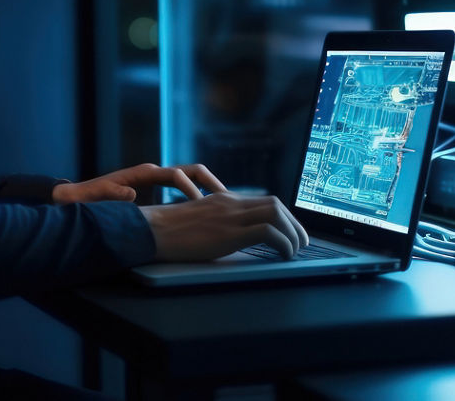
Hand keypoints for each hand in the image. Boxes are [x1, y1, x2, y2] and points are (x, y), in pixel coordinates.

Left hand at [51, 163, 226, 203]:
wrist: (79, 197)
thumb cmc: (89, 197)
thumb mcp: (99, 196)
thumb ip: (113, 194)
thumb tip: (130, 195)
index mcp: (145, 174)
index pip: (176, 175)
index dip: (190, 188)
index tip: (201, 203)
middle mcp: (155, 173)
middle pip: (191, 171)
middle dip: (210, 183)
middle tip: (226, 200)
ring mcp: (158, 181)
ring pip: (191, 179)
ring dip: (208, 189)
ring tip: (225, 206)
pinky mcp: (157, 191)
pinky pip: (184, 191)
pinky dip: (199, 197)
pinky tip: (208, 214)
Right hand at [139, 192, 308, 260]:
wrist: (151, 230)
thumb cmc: (168, 231)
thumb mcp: (199, 220)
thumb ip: (218, 222)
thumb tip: (235, 237)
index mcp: (224, 199)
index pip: (264, 201)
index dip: (284, 216)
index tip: (291, 231)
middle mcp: (231, 203)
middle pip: (276, 204)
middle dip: (294, 223)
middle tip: (302, 242)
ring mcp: (230, 216)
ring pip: (276, 214)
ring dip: (292, 233)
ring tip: (296, 250)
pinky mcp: (229, 233)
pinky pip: (268, 232)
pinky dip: (283, 243)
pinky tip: (284, 256)